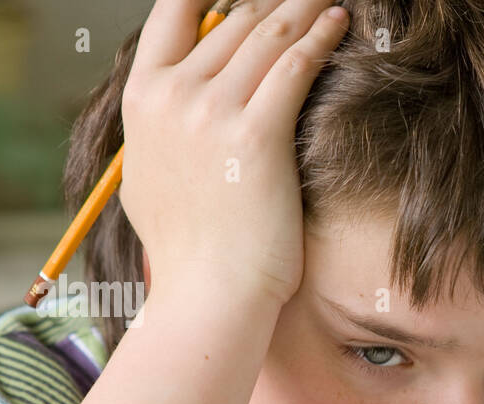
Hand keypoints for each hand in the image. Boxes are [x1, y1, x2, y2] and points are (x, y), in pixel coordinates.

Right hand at [119, 0, 348, 308]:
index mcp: (142, 100)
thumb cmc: (188, 253)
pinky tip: (341, 22)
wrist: (208, 295)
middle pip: (232, 20)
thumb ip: (155, 136)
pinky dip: (321, 36)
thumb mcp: (146, 182)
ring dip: (304, 6)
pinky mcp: (256, 134)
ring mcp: (210, 111)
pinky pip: (295, 65)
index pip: (172, 13)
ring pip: (267, 32)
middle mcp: (171, 95)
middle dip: (275, 2)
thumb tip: (160, 116)